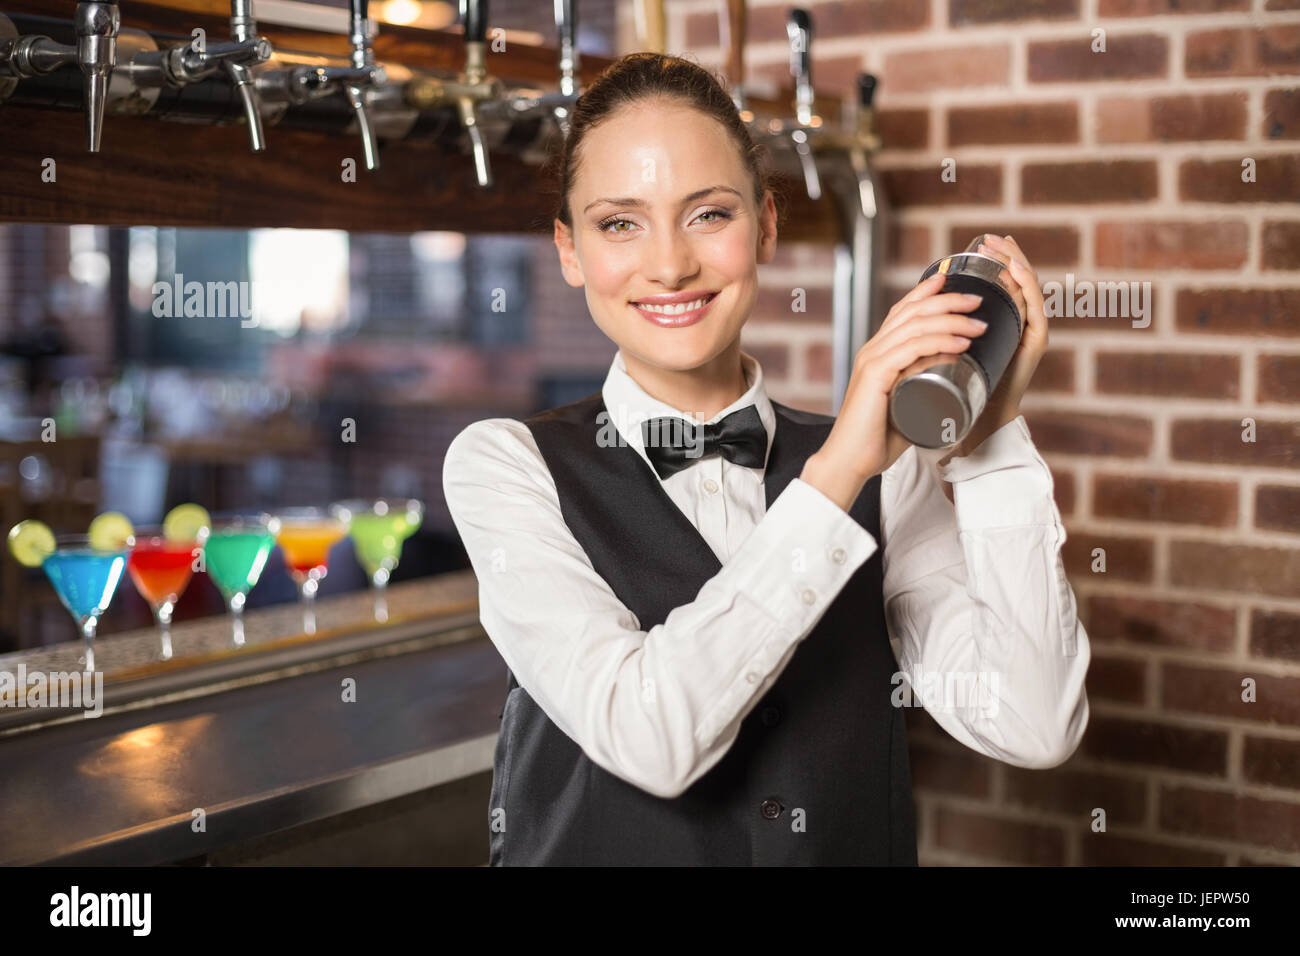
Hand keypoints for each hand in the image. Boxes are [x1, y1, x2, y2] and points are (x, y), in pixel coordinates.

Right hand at [801, 272, 987, 509]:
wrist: (849, 462)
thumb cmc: (875, 439)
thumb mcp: (904, 404)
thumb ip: (921, 390)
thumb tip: (954, 383)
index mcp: (876, 353)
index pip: (902, 311)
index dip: (928, 292)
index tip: (956, 283)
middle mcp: (872, 350)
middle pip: (912, 311)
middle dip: (948, 300)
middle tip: (978, 302)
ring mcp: (872, 361)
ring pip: (915, 326)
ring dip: (951, 321)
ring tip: (978, 325)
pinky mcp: (875, 376)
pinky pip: (911, 349)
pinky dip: (938, 342)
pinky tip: (960, 343)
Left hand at [939, 233, 1048, 464]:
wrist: (970, 424)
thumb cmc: (954, 389)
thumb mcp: (945, 350)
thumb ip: (939, 332)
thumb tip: (916, 307)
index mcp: (1002, 324)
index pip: (1006, 283)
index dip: (999, 259)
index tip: (984, 242)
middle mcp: (1020, 325)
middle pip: (1020, 280)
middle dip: (1007, 254)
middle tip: (990, 239)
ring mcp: (1029, 333)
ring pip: (1029, 290)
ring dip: (1016, 264)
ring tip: (1000, 248)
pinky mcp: (1033, 344)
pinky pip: (1034, 310)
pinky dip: (1026, 287)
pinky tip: (1016, 272)